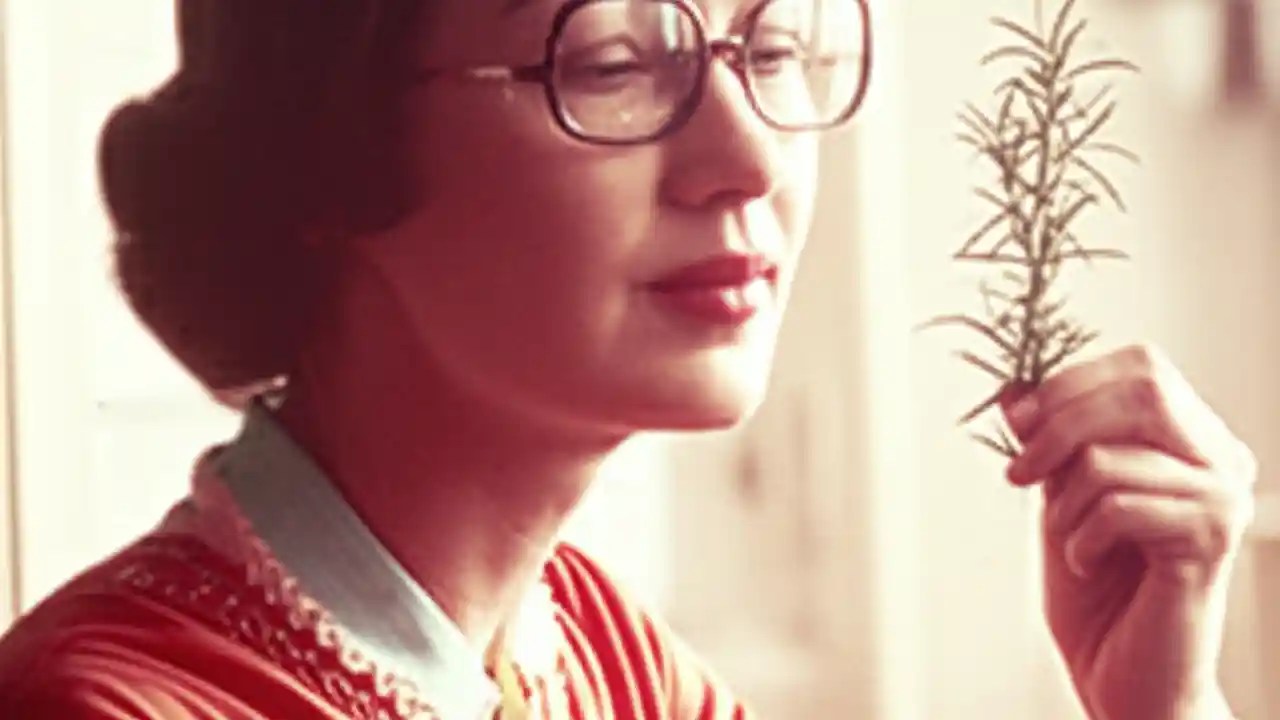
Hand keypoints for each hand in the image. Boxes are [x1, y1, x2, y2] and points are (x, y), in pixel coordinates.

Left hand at [1001, 344, 1253, 719]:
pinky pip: (1118, 507)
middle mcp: (1222, 458)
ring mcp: (1225, 497)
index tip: (1016, 419)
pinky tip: (1089, 565)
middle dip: (1059, 426)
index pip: (1140, 366)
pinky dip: (1081, 538)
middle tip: (1019, 473)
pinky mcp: (1212, 540)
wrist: (1123, 675)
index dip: (1070, 382)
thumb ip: (1049, 438)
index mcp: (1193, 438)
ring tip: (1070, 540)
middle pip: (1139, 390)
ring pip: (1112, 456)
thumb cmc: (1095, 588)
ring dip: (1064, 502)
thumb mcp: (1060, 495)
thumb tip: (1014, 388)